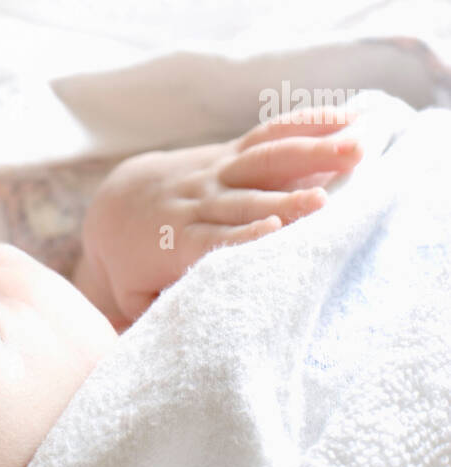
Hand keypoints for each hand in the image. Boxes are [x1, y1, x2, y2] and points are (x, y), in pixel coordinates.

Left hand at [72, 107, 363, 331]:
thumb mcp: (132, 296)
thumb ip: (158, 313)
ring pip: (263, 158)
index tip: (274, 231)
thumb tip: (179, 346)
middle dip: (284, 200)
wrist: (114, 206)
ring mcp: (216, 172)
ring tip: (353, 149)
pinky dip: (304, 126)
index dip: (243, 234)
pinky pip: (267, 136)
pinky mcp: (229, 155)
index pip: (213, 236)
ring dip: (308, 152)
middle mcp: (200, 200)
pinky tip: (345, 119)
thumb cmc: (131, 265)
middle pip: (246, 198)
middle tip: (323, 202)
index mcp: (178, 239)